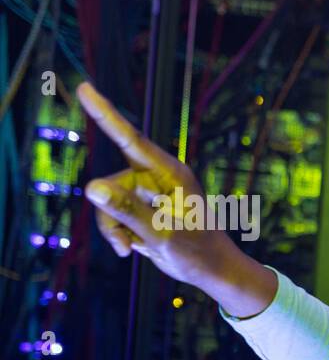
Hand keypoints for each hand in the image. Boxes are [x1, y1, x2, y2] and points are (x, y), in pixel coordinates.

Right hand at [76, 82, 275, 315]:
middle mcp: (157, 178)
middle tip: (124, 246)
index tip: (85, 87)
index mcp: (170, 174)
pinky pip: (115, 214)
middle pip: (111, 185)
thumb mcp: (161, 234)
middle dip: (110, 216)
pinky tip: (133, 249)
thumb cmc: (198, 252)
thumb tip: (93, 188)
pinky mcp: (143, 208)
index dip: (105, 113)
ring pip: (108, 202)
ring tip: (129, 250)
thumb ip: (127, 211)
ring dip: (113, 228)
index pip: (131, 140)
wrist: (213, 272)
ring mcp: (149, 193)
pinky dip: (118, 233)